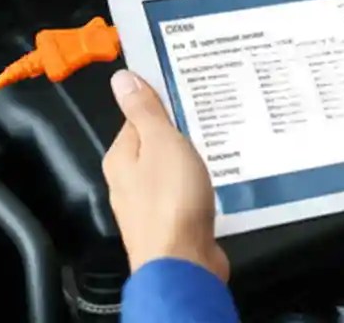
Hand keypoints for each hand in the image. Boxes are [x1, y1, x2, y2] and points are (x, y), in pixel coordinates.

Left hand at [102, 70, 228, 279]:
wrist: (183, 263)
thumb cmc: (170, 200)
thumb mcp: (160, 142)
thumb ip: (144, 111)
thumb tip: (122, 79)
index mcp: (120, 158)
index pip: (138, 118)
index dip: (164, 105)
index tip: (190, 95)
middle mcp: (129, 182)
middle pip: (156, 146)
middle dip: (183, 134)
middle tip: (213, 118)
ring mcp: (151, 206)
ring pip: (174, 172)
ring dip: (195, 161)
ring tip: (223, 147)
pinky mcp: (173, 225)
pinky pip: (187, 195)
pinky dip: (201, 186)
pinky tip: (220, 182)